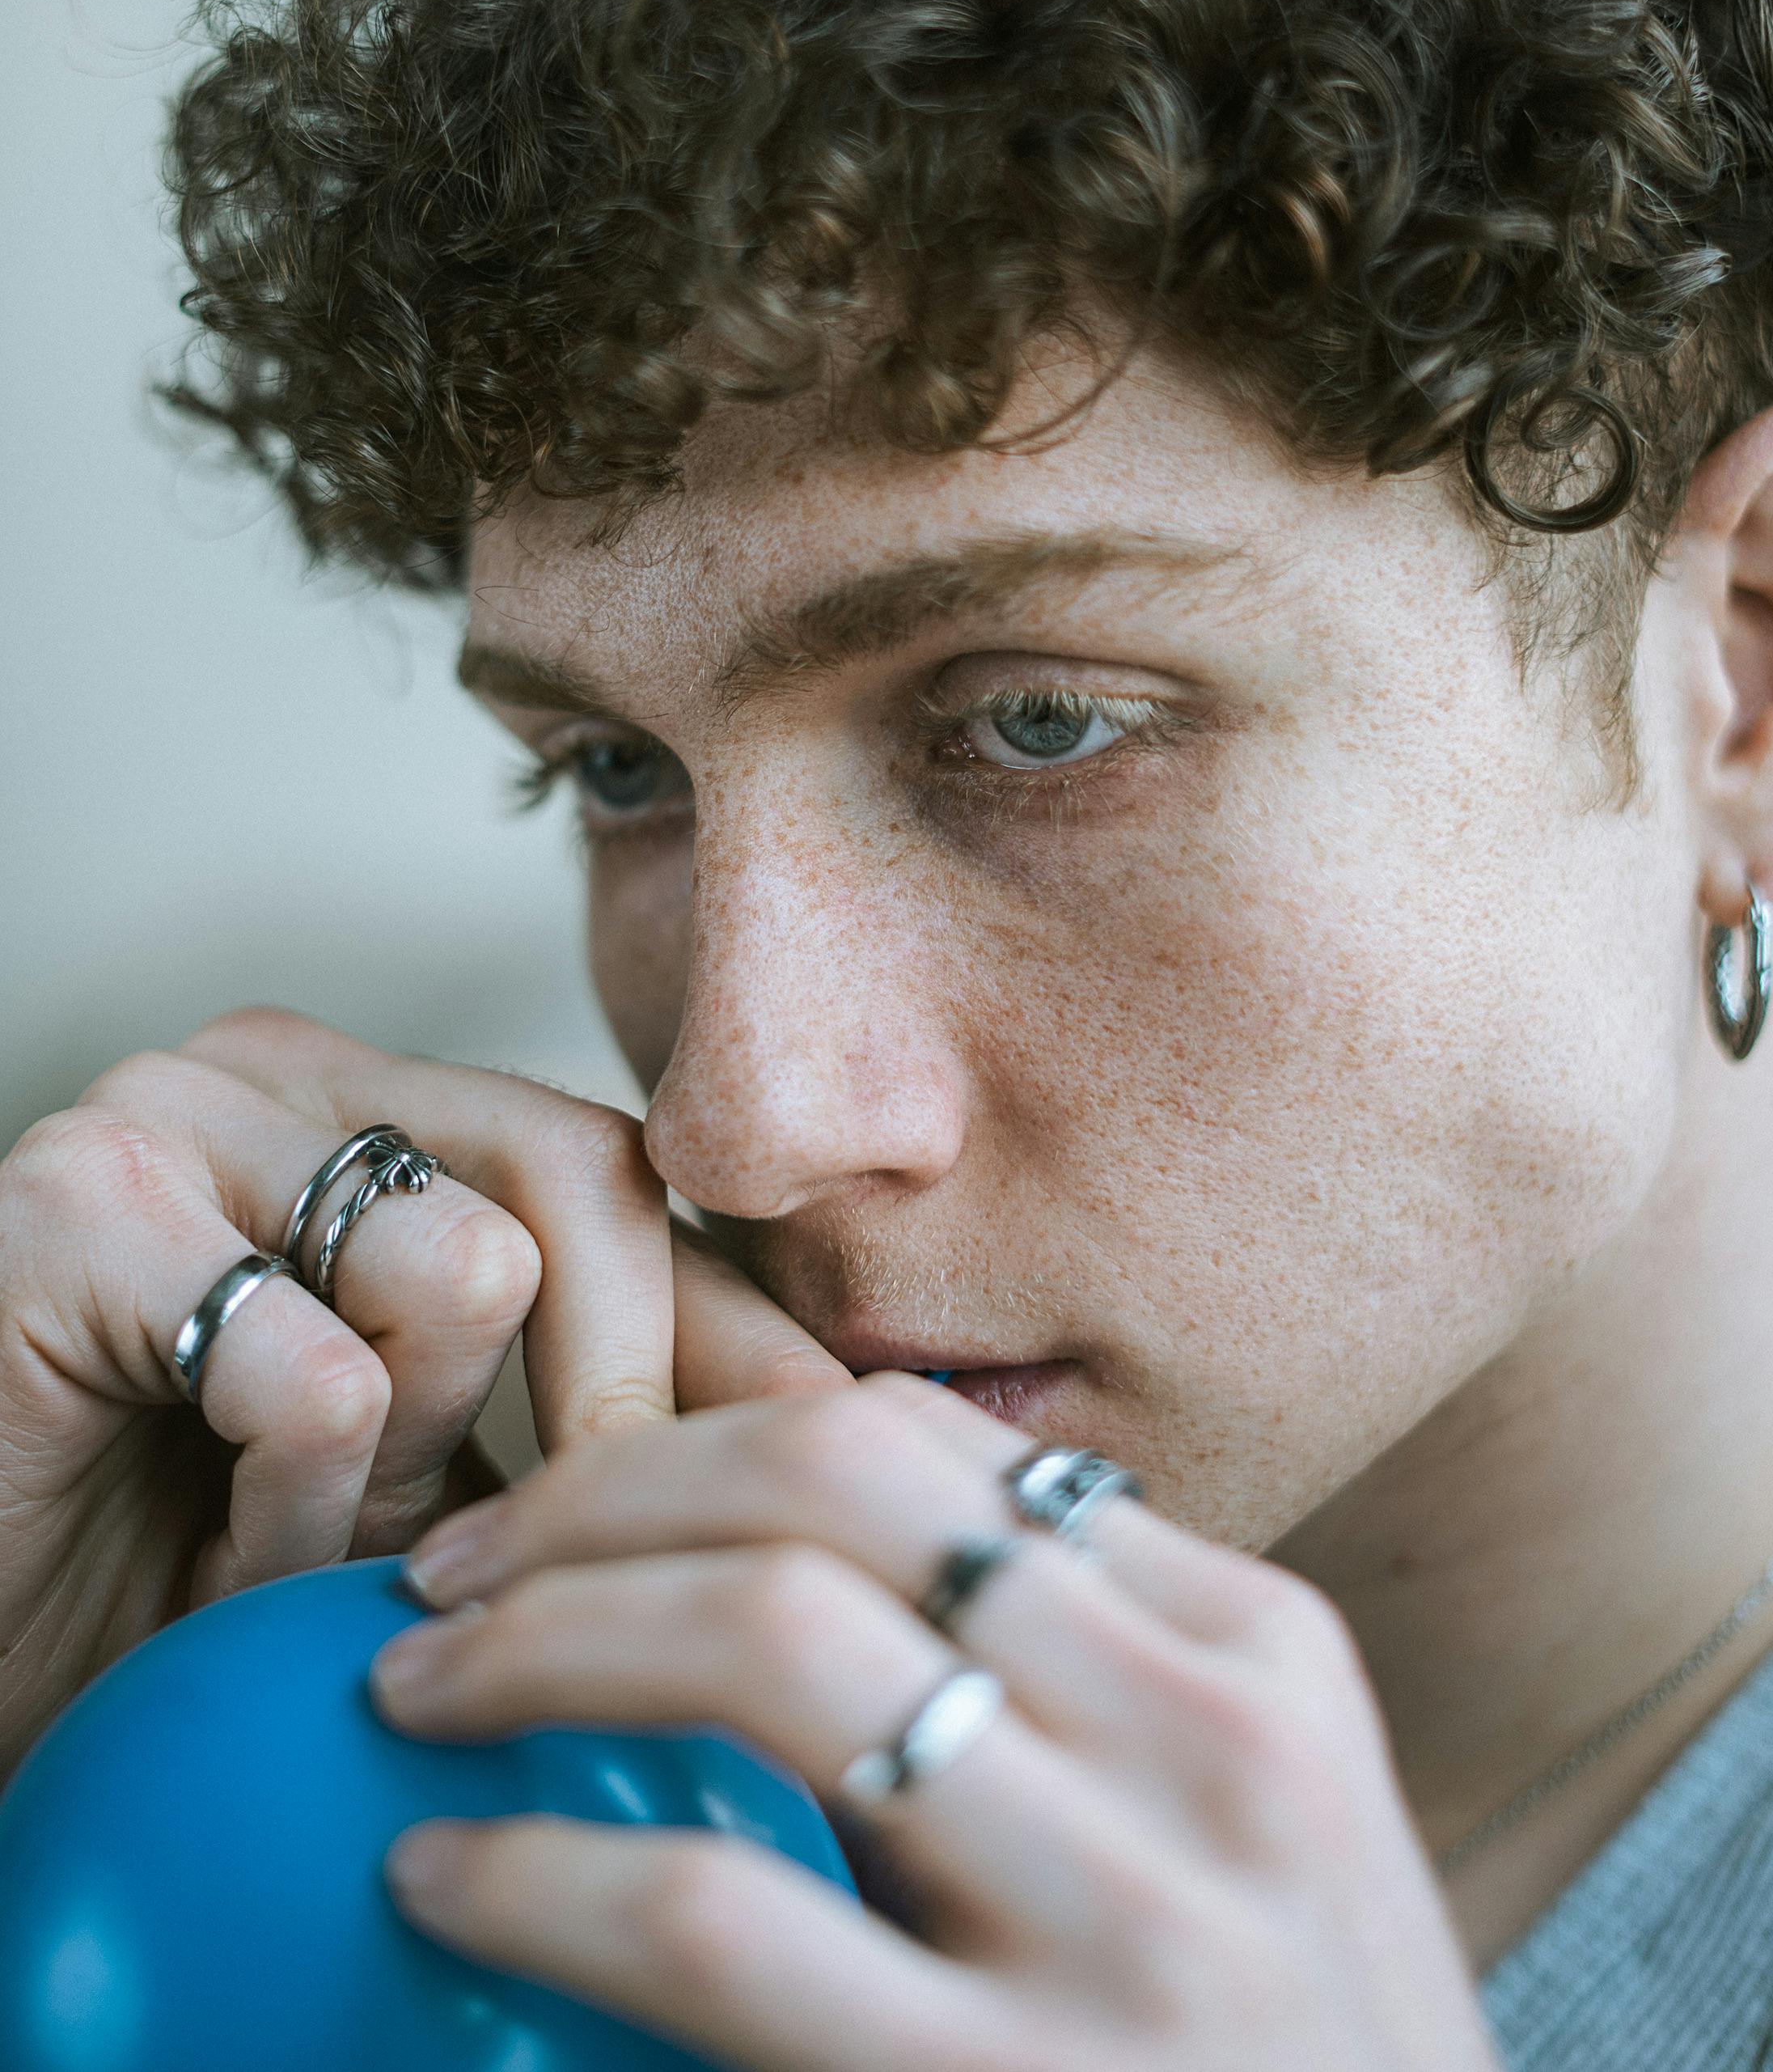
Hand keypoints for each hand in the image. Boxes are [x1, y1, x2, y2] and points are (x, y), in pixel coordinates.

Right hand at [0, 1006, 840, 1775]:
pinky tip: (211, 1553)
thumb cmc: (184, 1564)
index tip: (831, 1453)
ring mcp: (178, 1113)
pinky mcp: (78, 1203)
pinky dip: (291, 1518)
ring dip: (410, 1474)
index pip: (625, 1172)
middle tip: (561, 1557)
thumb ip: (566, 1415)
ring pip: (469, 1269)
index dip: (736, 1324)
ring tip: (309, 1541)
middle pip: (585, 1177)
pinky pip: (316, 1375)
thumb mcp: (423, 1474)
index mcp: (382, 1109)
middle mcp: (288, 1071)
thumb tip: (809, 1435)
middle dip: (608, 1403)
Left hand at [369, 1374, 1500, 2071]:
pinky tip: (448, 1878)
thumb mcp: (1252, 1824)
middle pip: (834, 1486)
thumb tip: (798, 1548)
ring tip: (421, 1684)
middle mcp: (1209, 1741)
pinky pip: (715, 1916)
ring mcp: (1128, 1920)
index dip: (701, 1437)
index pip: (928, 1446)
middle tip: (454, 1567)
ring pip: (769, 1639)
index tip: (580, 1501)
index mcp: (1257, 1647)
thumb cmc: (1299, 2064)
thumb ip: (1084, 1675)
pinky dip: (538, 1874)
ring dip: (540, 1636)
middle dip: (599, 1492)